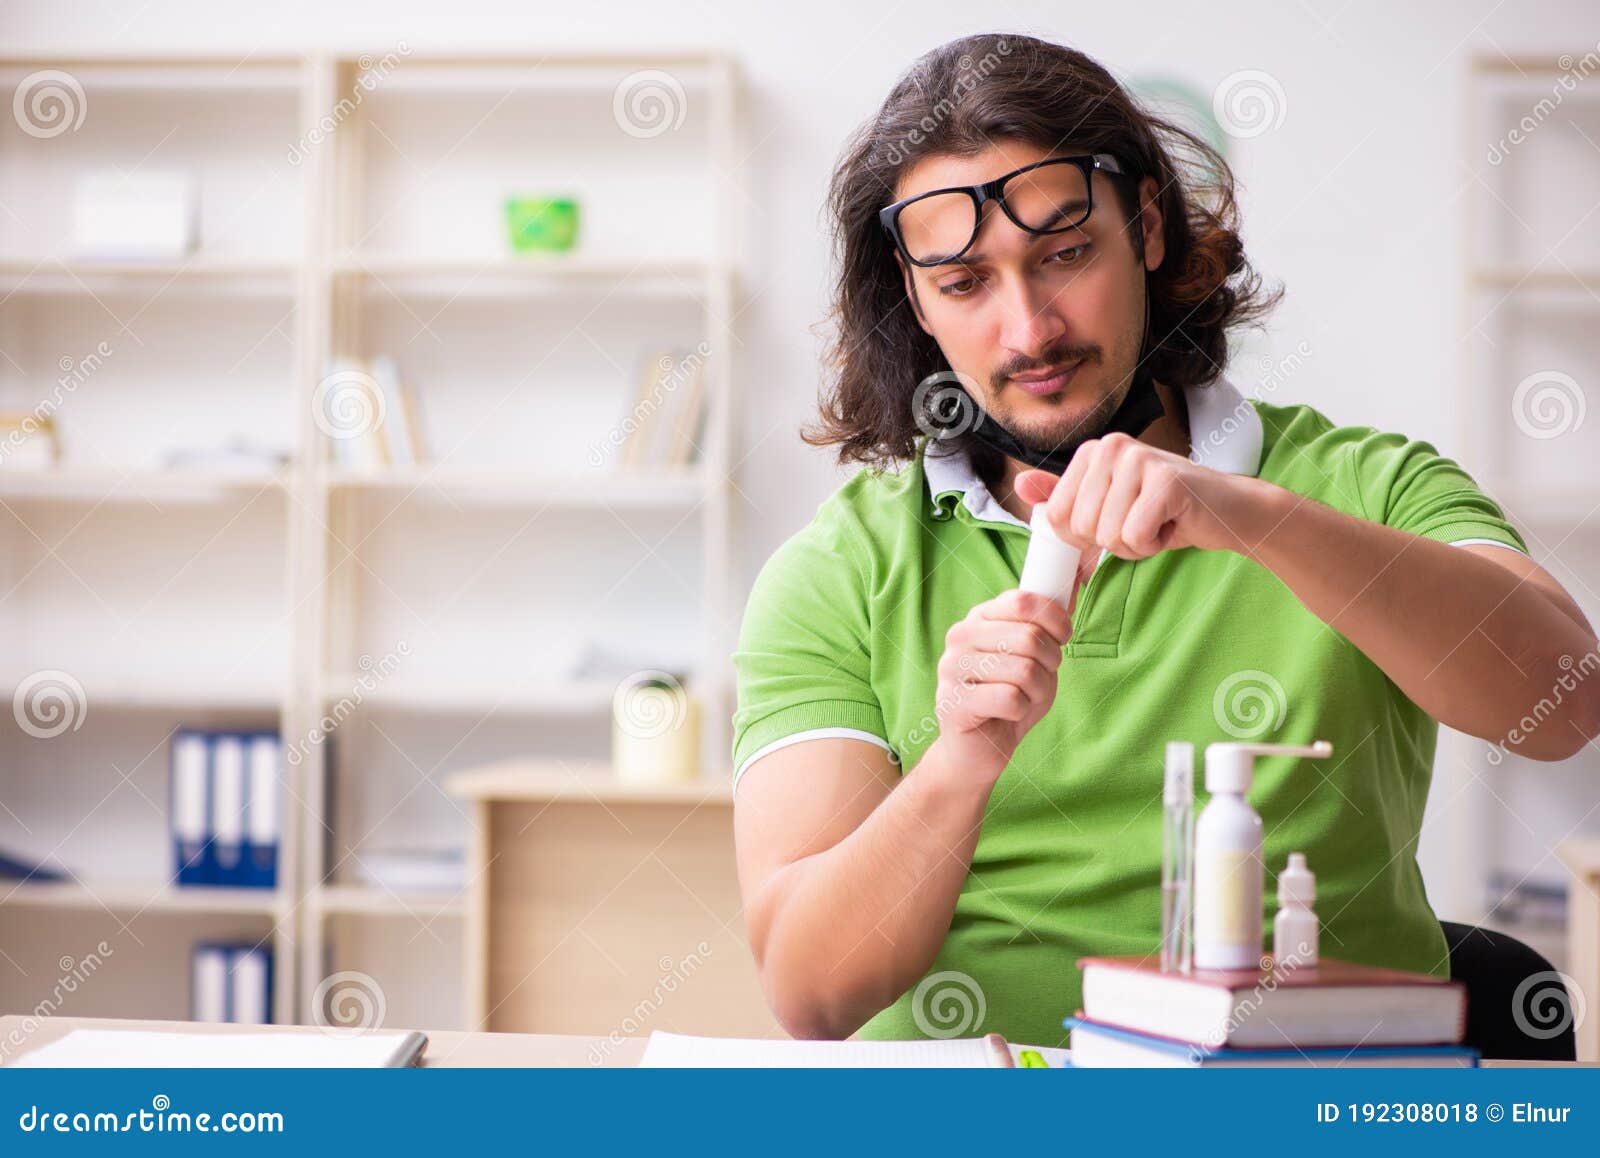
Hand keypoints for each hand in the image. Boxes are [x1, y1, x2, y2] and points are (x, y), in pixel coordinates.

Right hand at [933, 589, 1074, 773]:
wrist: (978, 749)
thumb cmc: (1008, 699)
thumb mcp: (1034, 657)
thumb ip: (1045, 626)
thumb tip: (1072, 588)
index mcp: (979, 618)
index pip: (1022, 600)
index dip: (1055, 619)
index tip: (1063, 638)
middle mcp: (960, 637)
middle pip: (1028, 637)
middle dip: (1050, 662)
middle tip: (1043, 678)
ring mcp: (951, 669)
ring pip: (1024, 670)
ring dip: (1038, 691)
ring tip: (1025, 698)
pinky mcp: (953, 702)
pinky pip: (1010, 699)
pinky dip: (1022, 711)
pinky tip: (1008, 714)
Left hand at [1013, 431, 1269, 558]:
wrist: (1227, 512)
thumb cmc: (1166, 512)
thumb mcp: (1108, 506)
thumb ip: (1063, 497)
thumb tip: (1020, 485)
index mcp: (1093, 452)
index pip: (1055, 516)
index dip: (1083, 537)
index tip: (1116, 521)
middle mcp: (1112, 446)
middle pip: (1079, 527)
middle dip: (1112, 541)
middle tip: (1143, 521)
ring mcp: (1139, 459)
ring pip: (1107, 535)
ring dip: (1135, 544)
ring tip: (1158, 521)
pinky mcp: (1165, 480)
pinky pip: (1135, 536)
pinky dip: (1154, 544)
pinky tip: (1172, 523)